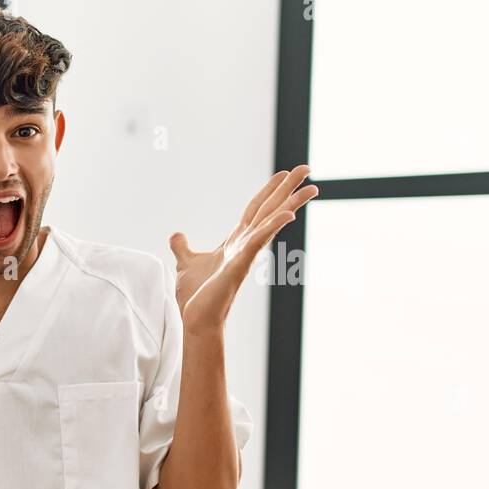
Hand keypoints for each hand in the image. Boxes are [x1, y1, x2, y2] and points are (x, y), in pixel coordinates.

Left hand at [168, 165, 318, 335]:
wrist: (196, 320)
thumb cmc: (196, 296)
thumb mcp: (186, 263)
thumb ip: (182, 248)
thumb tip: (176, 235)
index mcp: (235, 242)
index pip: (255, 210)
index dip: (268, 191)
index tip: (283, 175)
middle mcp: (245, 246)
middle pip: (269, 210)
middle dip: (287, 189)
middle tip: (306, 168)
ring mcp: (244, 256)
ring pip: (271, 223)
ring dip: (291, 204)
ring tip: (311, 188)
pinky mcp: (238, 267)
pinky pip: (258, 243)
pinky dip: (272, 228)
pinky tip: (288, 215)